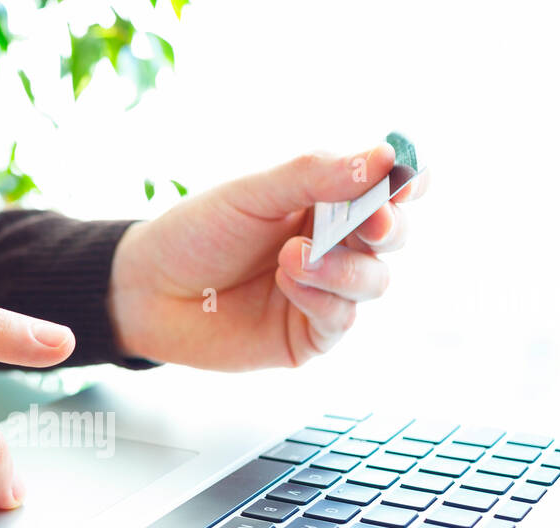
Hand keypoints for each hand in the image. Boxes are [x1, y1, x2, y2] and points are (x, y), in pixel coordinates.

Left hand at [108, 142, 428, 369]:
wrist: (149, 289)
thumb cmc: (198, 234)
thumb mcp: (254, 194)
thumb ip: (316, 175)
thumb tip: (384, 157)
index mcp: (328, 202)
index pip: (390, 190)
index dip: (410, 183)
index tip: (409, 180)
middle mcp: (335, 246)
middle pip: (393, 237)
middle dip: (388, 228)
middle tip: (372, 221)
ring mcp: (324, 293)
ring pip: (375, 282)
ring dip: (344, 267)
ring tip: (294, 255)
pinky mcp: (308, 336)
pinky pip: (340, 319)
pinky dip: (320, 298)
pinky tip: (285, 279)